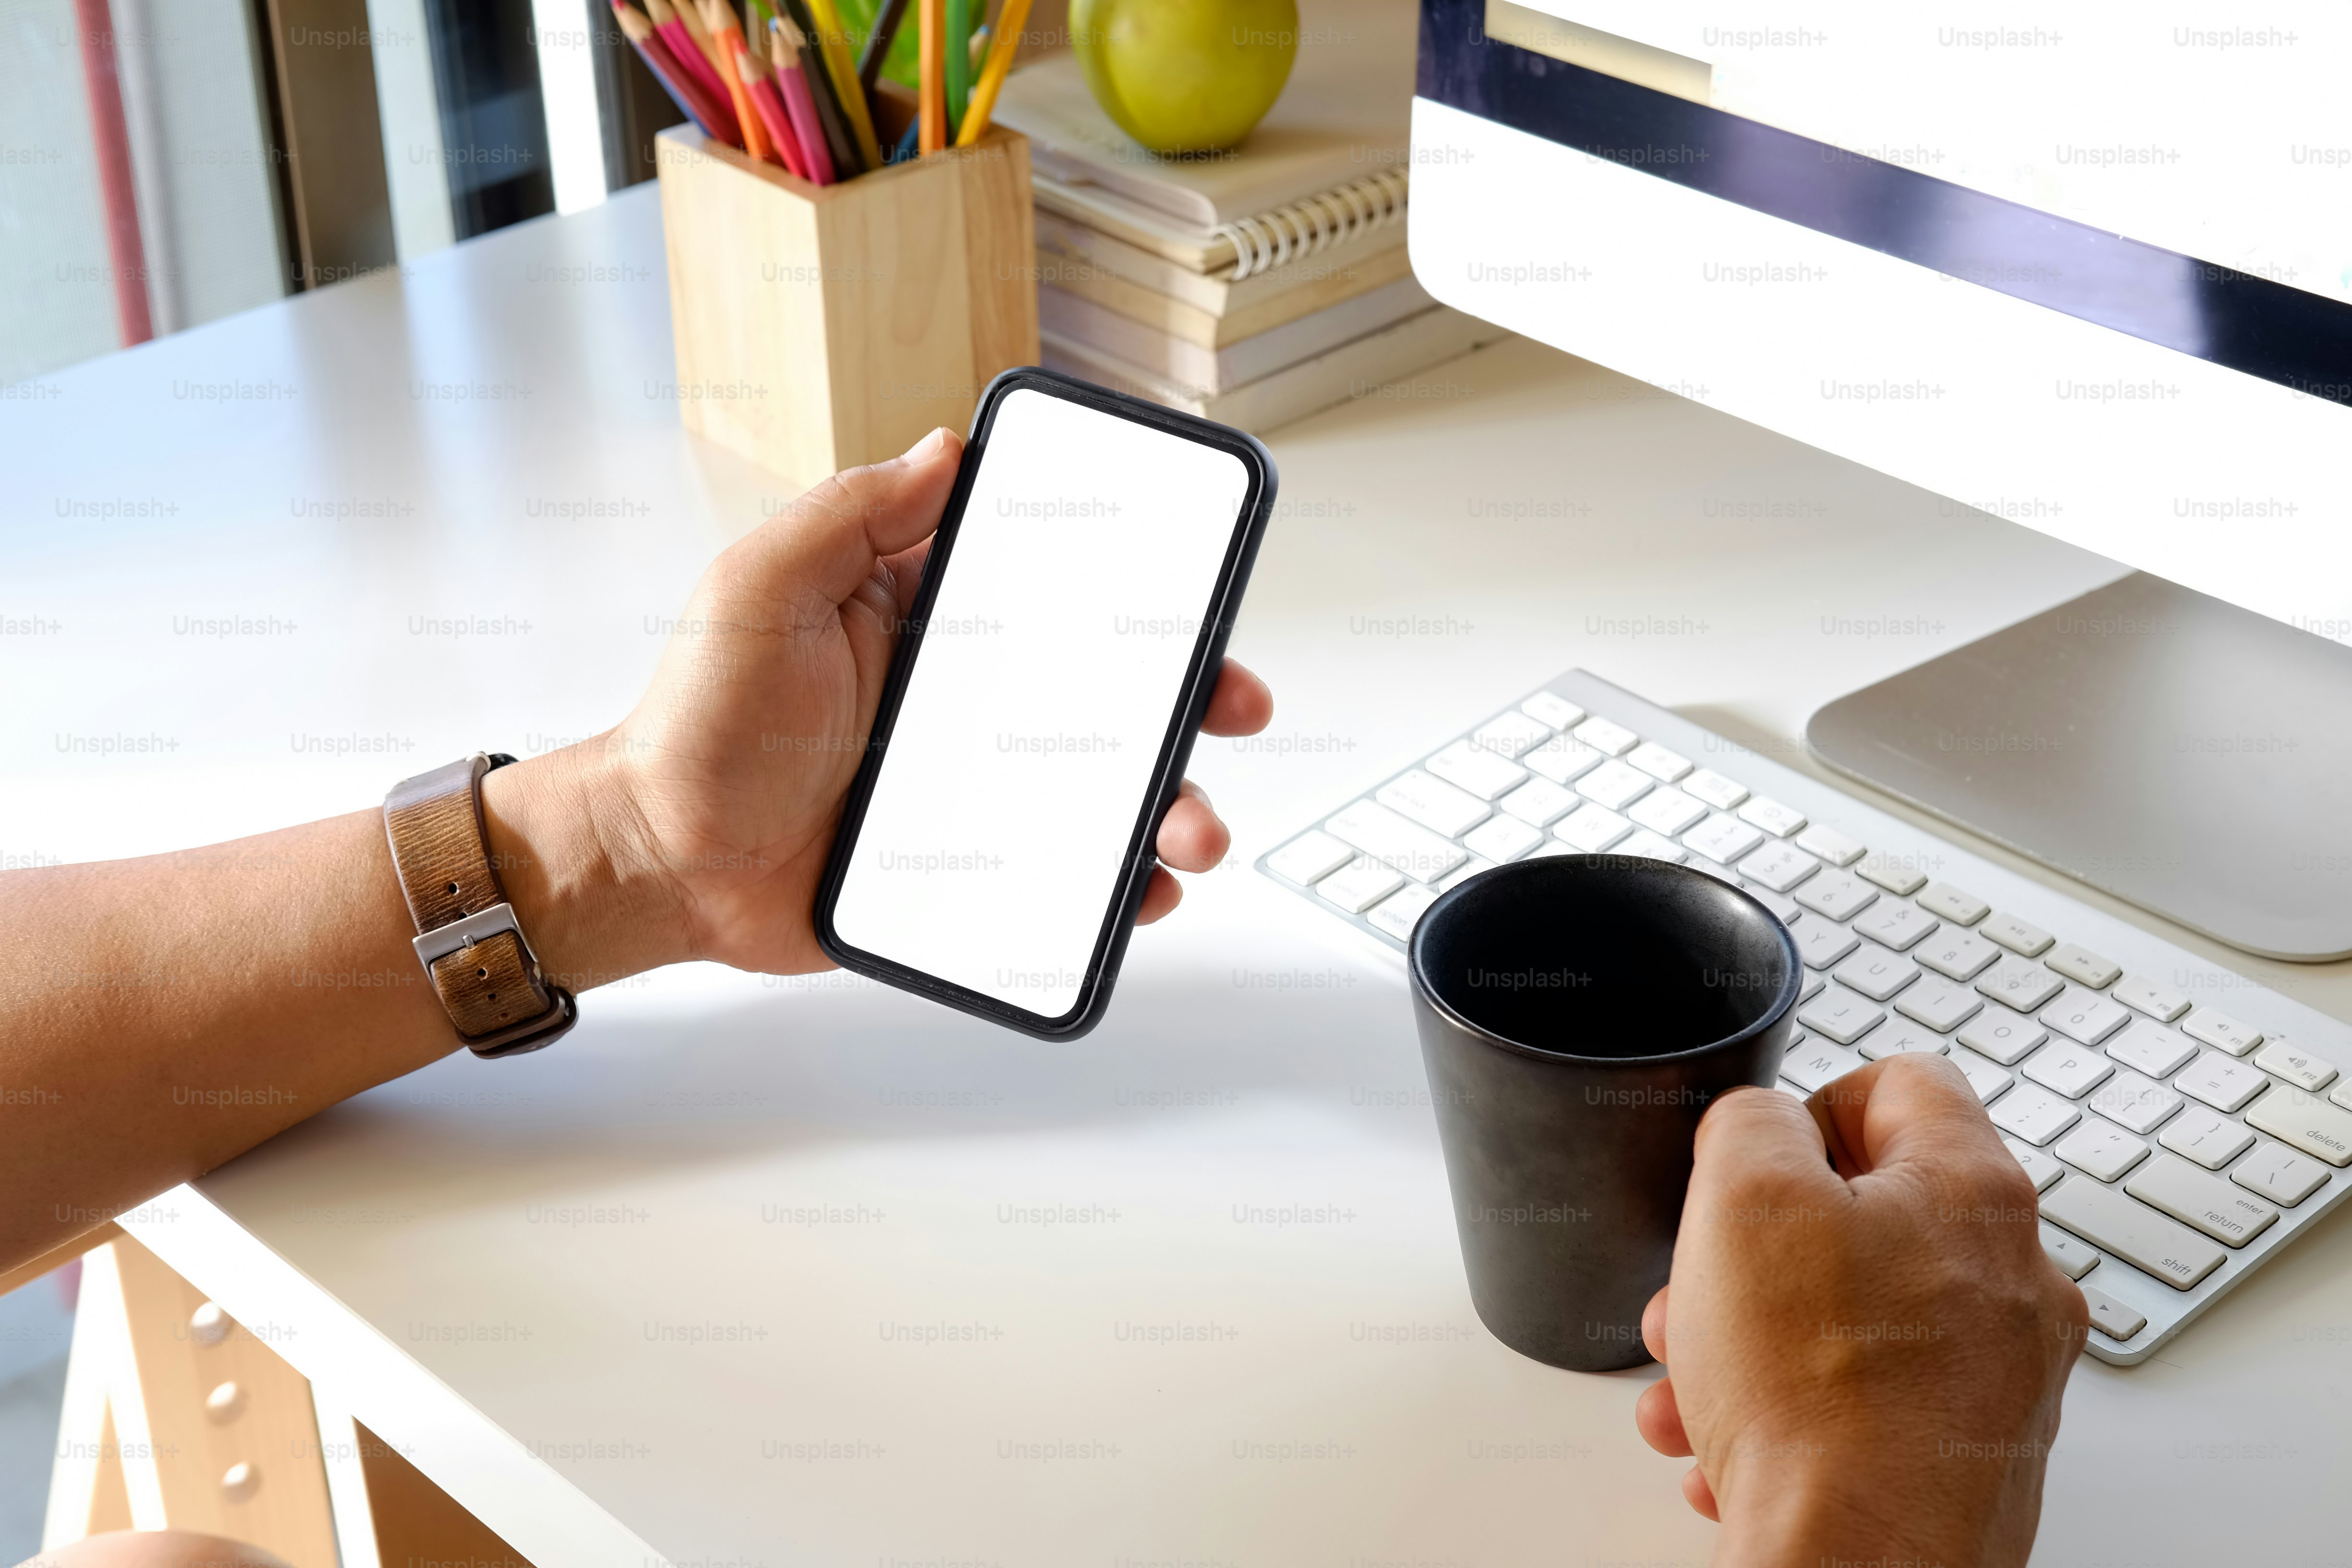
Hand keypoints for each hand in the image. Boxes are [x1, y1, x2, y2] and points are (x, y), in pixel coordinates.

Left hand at [486, 427, 1272, 982]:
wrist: (661, 861)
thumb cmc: (697, 723)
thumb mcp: (760, 588)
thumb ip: (850, 514)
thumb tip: (945, 448)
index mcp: (931, 617)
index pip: (1056, 586)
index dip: (1136, 584)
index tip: (1196, 585)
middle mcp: (968, 698)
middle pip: (1110, 690)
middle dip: (1193, 695)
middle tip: (1234, 703)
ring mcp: (974, 787)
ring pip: (1103, 789)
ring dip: (1170, 803)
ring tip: (1192, 831)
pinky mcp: (966, 867)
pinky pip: (1064, 877)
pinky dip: (1117, 888)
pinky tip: (1143, 893)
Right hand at [1633, 1054, 2086, 1566]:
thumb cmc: (1815, 1397)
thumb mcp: (1741, 1196)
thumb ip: (1750, 1121)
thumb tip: (1762, 1125)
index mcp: (1975, 1191)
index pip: (1903, 1083)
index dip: (1814, 1106)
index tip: (1763, 1158)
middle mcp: (2013, 1280)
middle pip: (1869, 1215)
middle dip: (1759, 1249)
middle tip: (1704, 1284)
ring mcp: (2003, 1376)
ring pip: (1855, 1319)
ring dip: (1756, 1337)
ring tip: (1693, 1383)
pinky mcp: (1974, 1455)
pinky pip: (1869, 1404)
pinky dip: (1794, 1413)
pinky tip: (1732, 1444)